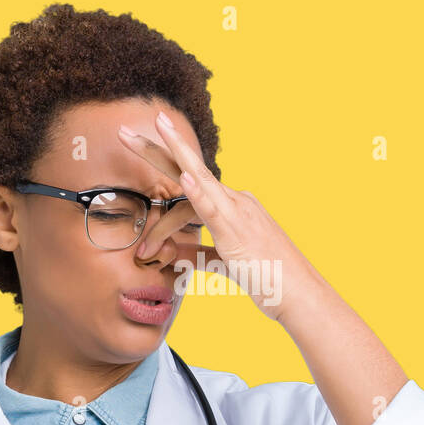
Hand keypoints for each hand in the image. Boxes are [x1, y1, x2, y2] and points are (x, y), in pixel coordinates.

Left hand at [117, 111, 320, 322]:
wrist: (300, 294)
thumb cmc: (267, 278)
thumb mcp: (223, 262)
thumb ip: (198, 253)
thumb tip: (173, 252)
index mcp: (231, 208)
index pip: (188, 191)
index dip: (160, 192)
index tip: (134, 194)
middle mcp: (235, 201)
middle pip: (188, 170)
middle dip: (156, 148)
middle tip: (123, 131)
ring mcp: (238, 212)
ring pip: (196, 178)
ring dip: (166, 154)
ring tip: (138, 134)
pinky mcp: (239, 231)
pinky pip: (214, 208)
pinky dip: (199, 192)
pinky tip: (184, 178)